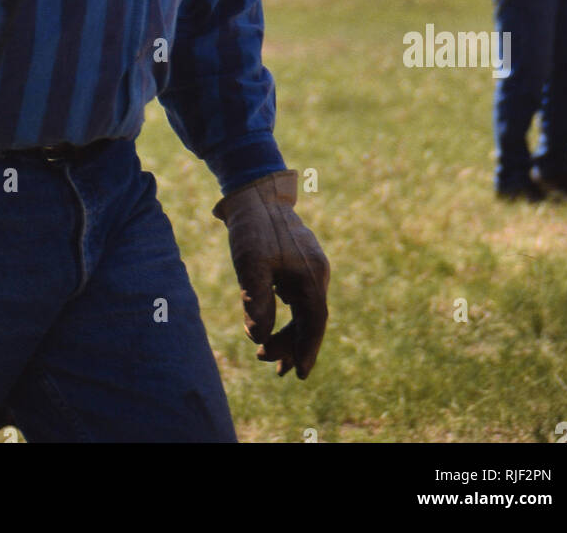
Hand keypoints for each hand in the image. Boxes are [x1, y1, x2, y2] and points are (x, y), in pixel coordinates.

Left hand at [213, 170, 329, 378]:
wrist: (254, 192)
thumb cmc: (253, 226)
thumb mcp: (250, 263)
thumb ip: (256, 299)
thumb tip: (259, 337)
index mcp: (312, 274)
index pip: (315, 321)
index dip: (307, 350)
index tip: (300, 375)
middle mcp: (316, 273)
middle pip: (309, 320)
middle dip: (291, 345)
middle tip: (267, 364)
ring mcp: (308, 268)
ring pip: (303, 311)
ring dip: (287, 333)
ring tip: (265, 354)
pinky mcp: (297, 264)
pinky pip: (297, 299)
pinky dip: (286, 316)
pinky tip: (270, 327)